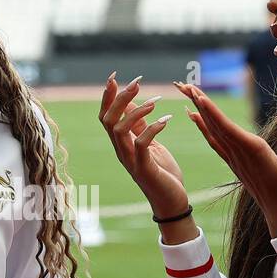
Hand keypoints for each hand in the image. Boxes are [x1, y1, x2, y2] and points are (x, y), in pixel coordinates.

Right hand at [99, 71, 189, 218]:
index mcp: (121, 144)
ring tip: (155, 101)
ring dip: (136, 112)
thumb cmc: (162, 172)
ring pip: (119, 130)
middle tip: (137, 82)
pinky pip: (141, 144)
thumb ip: (139, 126)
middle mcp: (121, 151)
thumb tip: (131, 103)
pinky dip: (152, 129)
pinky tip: (166, 120)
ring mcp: (130, 160)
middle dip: (120, 98)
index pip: (105, 116)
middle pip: (108, 120)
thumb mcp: (150, 144)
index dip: (107, 96)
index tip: (114, 75)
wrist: (171, 202)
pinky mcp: (143, 168)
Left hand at [175, 81, 276, 235]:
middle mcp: (240, 154)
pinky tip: (195, 117)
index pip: (228, 128)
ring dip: (199, 111)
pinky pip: (215, 141)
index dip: (212, 111)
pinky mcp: (235, 163)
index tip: (198, 95)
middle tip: (184, 84)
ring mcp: (235, 160)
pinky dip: (204, 127)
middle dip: (199, 103)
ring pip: (213, 131)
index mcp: (254, 152)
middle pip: (215, 125)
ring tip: (186, 93)